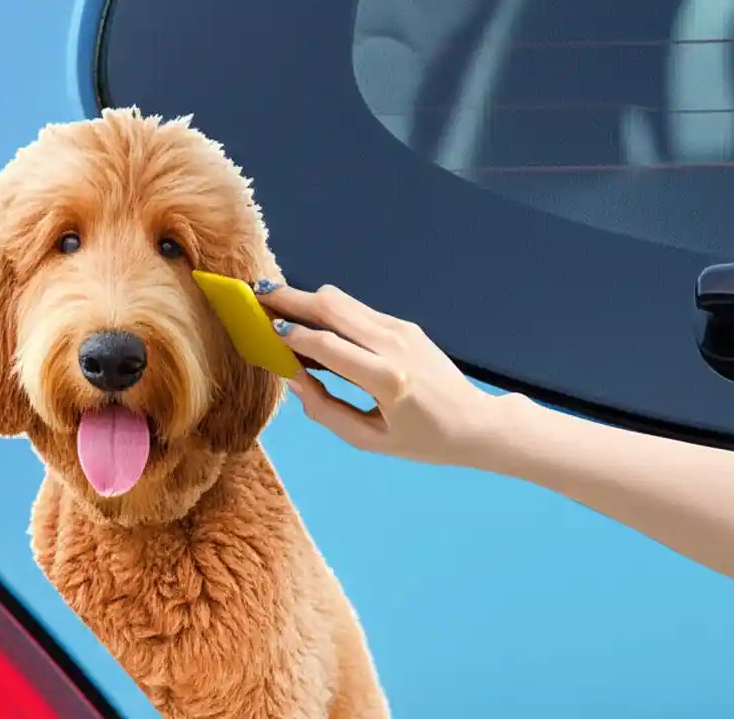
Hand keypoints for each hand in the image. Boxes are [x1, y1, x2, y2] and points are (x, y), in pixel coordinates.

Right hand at [255, 281, 513, 466]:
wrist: (476, 423)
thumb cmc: (423, 440)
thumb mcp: (369, 440)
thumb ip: (326, 411)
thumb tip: (293, 380)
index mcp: (387, 379)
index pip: (328, 345)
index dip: (292, 334)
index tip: (265, 328)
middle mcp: (393, 345)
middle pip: (332, 308)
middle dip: (291, 299)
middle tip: (257, 293)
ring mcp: (401, 330)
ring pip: (343, 301)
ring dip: (307, 298)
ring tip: (275, 300)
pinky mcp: (404, 325)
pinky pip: (357, 310)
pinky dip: (328, 310)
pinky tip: (309, 318)